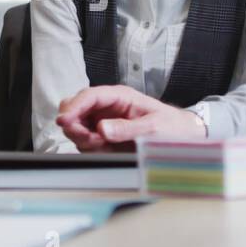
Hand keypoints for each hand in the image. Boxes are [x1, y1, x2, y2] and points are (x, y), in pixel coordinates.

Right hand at [56, 85, 203, 151]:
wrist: (182, 136)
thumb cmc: (171, 127)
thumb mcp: (153, 128)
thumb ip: (127, 128)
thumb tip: (101, 129)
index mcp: (119, 96)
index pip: (89, 96)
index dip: (73, 107)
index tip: (63, 121)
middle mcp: (107, 106)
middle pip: (75, 108)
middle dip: (75, 125)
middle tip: (90, 140)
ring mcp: (103, 120)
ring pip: (76, 126)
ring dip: (82, 138)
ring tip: (103, 146)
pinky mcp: (102, 135)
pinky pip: (84, 140)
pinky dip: (88, 147)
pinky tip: (104, 149)